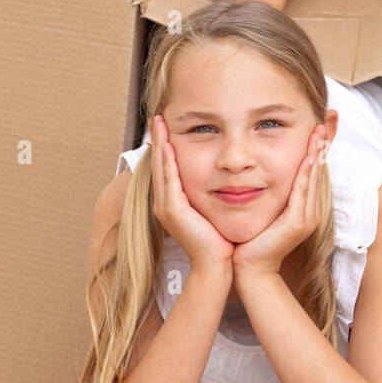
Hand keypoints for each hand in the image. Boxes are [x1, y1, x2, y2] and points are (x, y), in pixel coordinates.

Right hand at [149, 115, 234, 272]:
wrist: (216, 265)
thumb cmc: (220, 240)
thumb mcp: (213, 210)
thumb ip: (213, 194)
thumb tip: (224, 178)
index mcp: (173, 202)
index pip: (167, 167)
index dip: (165, 146)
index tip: (167, 125)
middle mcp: (164, 202)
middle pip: (159, 163)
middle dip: (158, 139)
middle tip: (158, 117)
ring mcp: (165, 206)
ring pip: (161, 167)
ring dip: (159, 144)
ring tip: (159, 123)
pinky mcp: (172, 210)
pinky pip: (169, 179)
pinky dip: (168, 161)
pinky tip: (168, 145)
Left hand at [231, 126, 328, 282]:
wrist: (250, 268)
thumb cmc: (253, 239)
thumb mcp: (266, 210)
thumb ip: (272, 194)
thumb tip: (263, 173)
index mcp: (305, 209)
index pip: (314, 173)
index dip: (317, 151)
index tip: (317, 130)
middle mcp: (311, 212)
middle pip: (319, 172)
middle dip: (321, 147)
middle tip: (323, 123)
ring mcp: (307, 218)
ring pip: (314, 179)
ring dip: (316, 155)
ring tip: (318, 134)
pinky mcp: (298, 223)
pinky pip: (303, 193)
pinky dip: (306, 174)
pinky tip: (307, 158)